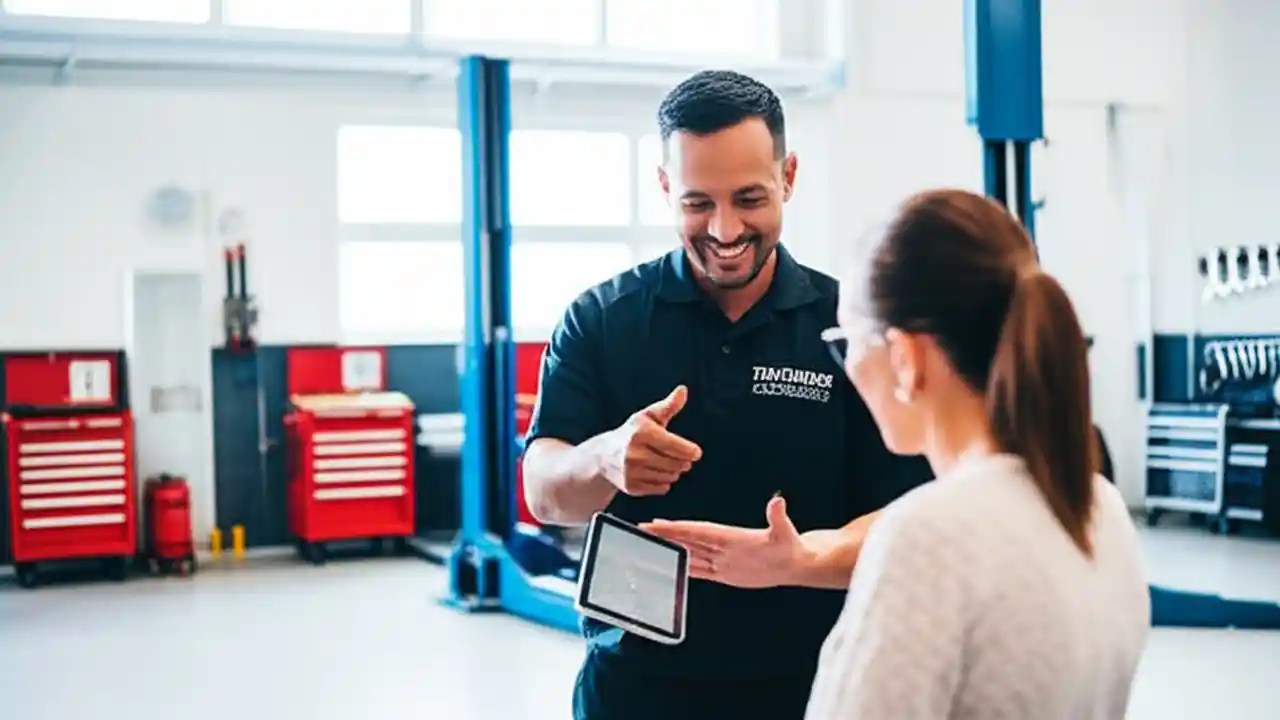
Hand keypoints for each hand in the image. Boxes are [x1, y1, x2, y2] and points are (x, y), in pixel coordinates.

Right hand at [599, 385, 701, 496]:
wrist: (603, 456)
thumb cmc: (632, 433)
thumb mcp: (648, 417)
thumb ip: (669, 406)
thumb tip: (683, 390)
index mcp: (641, 433)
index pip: (674, 446)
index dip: (690, 451)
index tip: (696, 453)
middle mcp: (634, 453)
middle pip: (675, 464)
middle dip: (682, 462)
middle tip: (680, 458)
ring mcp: (631, 472)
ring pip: (670, 477)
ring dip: (673, 472)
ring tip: (665, 463)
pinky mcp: (631, 487)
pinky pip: (662, 488)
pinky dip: (663, 482)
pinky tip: (654, 473)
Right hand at [641, 496, 811, 588]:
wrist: (796, 562)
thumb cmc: (791, 546)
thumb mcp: (784, 532)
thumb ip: (777, 517)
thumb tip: (778, 500)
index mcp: (730, 536)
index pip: (697, 530)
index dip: (677, 527)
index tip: (658, 523)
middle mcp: (723, 546)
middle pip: (688, 539)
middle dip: (666, 534)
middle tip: (644, 529)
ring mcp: (723, 559)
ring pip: (691, 554)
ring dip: (672, 550)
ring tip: (652, 545)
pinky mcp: (727, 573)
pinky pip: (701, 570)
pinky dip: (685, 569)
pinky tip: (673, 567)